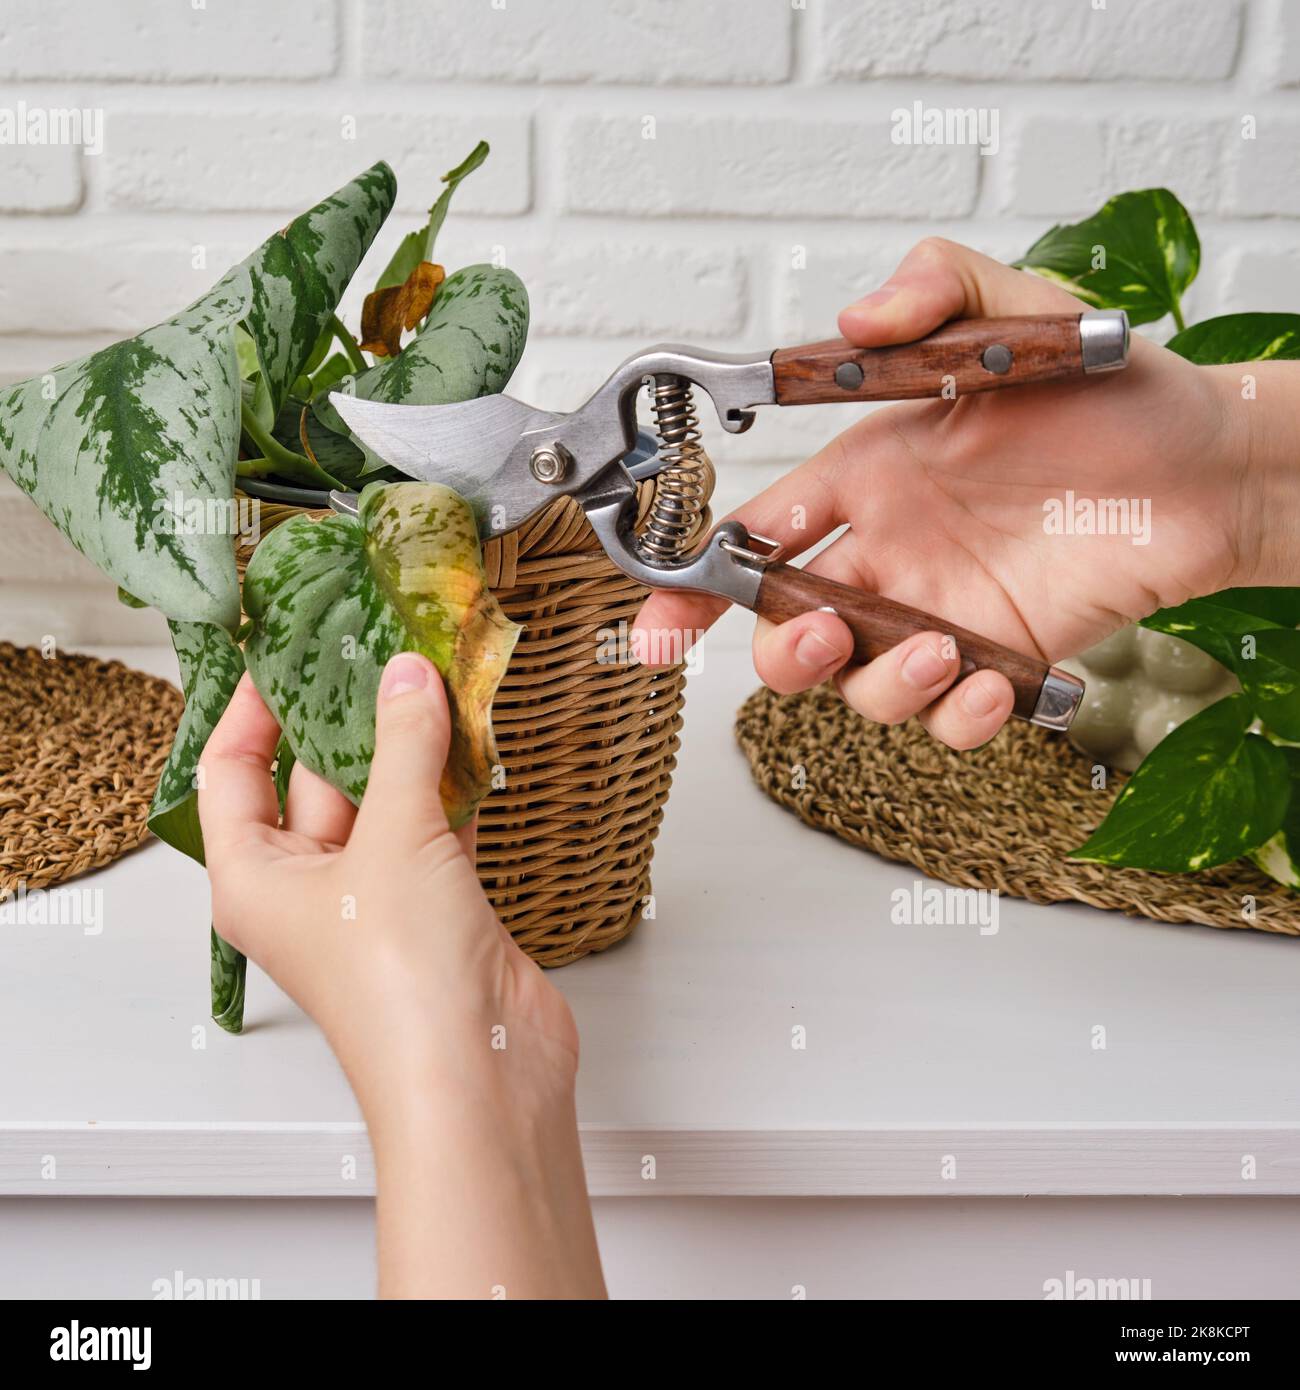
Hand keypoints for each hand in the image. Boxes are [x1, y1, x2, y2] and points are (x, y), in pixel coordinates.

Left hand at [199, 655, 603, 1297]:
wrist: (482, 1069)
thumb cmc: (402, 987)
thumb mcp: (394, 839)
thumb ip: (404, 746)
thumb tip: (405, 677)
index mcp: (255, 878)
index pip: (232, 773)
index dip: (254, 709)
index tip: (285, 651)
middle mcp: (307, 888)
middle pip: (313, 779)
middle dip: (345, 715)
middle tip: (374, 648)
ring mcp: (373, 898)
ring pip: (381, 799)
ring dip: (406, 746)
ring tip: (426, 676)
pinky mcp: (433, 906)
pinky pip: (432, 825)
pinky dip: (450, 783)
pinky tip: (468, 737)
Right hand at [634, 238, 1294, 748]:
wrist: (1208, 464)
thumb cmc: (1112, 394)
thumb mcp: (1017, 315)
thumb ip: (935, 292)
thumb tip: (852, 322)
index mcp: (868, 476)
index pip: (754, 537)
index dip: (694, 584)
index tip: (664, 624)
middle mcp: (890, 553)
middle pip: (785, 632)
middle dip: (783, 651)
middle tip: (826, 633)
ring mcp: (941, 612)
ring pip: (858, 686)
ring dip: (880, 684)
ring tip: (944, 651)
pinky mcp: (1001, 658)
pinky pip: (948, 719)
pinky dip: (959, 719)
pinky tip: (996, 682)